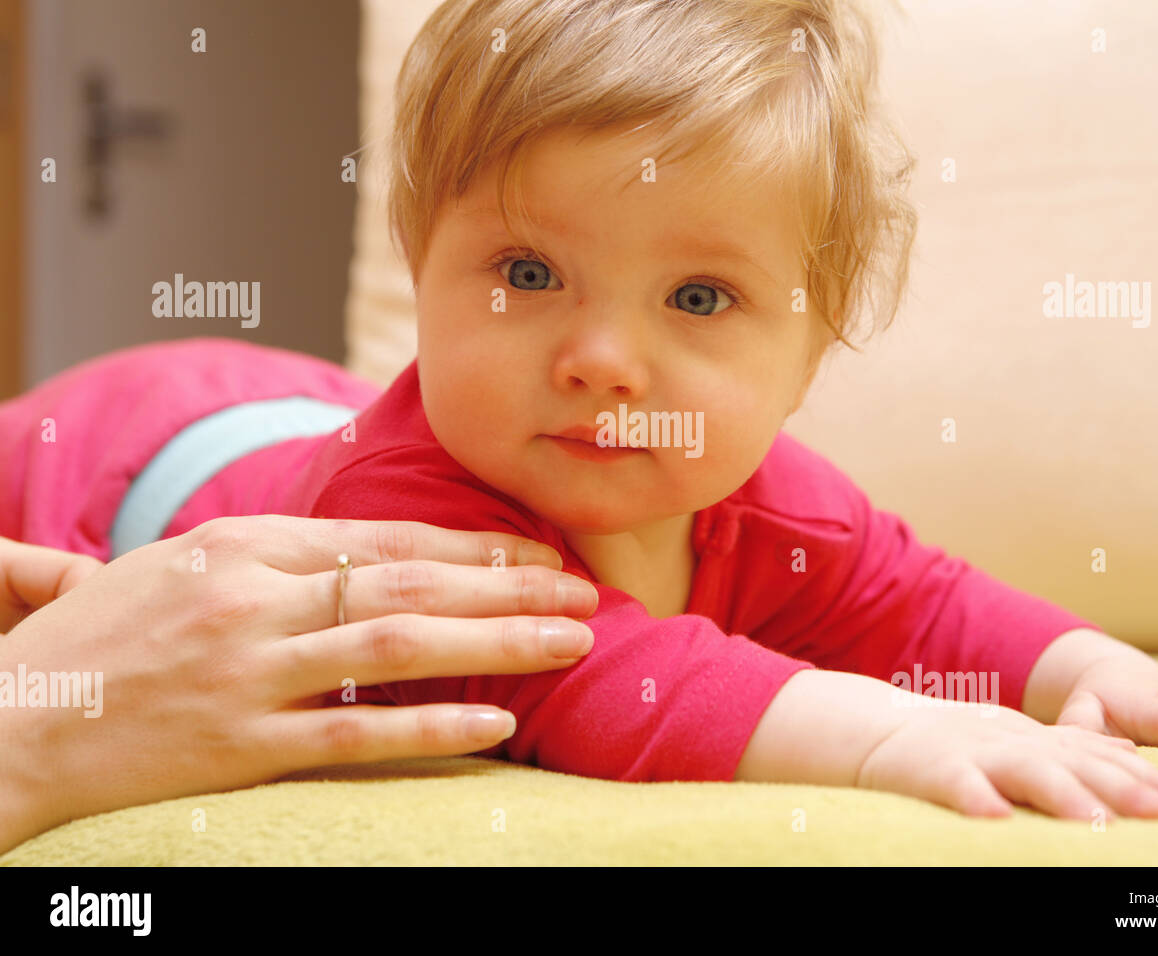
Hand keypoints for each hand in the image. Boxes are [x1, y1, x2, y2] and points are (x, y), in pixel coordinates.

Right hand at [0, 515, 598, 854]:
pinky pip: (354, 734)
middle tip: (584, 592)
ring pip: (399, 647)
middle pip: (410, 584)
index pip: (385, 538)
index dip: (472, 547)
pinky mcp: (241, 744)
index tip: (538, 553)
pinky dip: (431, 727)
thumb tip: (364, 553)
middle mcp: (256, 599)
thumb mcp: (184, 564)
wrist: (15, 718)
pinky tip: (497, 723)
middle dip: (509, 587)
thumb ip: (275, 556)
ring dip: (496, 643)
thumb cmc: (100, 637)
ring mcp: (251, 671)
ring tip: (571, 642)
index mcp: (246, 545)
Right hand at [857, 698, 1157, 820]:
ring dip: (1061, 793)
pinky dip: (974, 799)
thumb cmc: (951, 742)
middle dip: (1120, 785)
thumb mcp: (1016, 735)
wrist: (876, 727)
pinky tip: (994, 818)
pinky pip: (956, 786)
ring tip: (1095, 820)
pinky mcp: (932, 770)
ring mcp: (972, 754)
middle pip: (1072, 761)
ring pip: (1022, 771)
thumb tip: (1128, 748)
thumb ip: (1070, 743)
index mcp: (1033, 739)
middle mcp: (1010, 742)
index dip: (1142, 773)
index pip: (1096, 754)